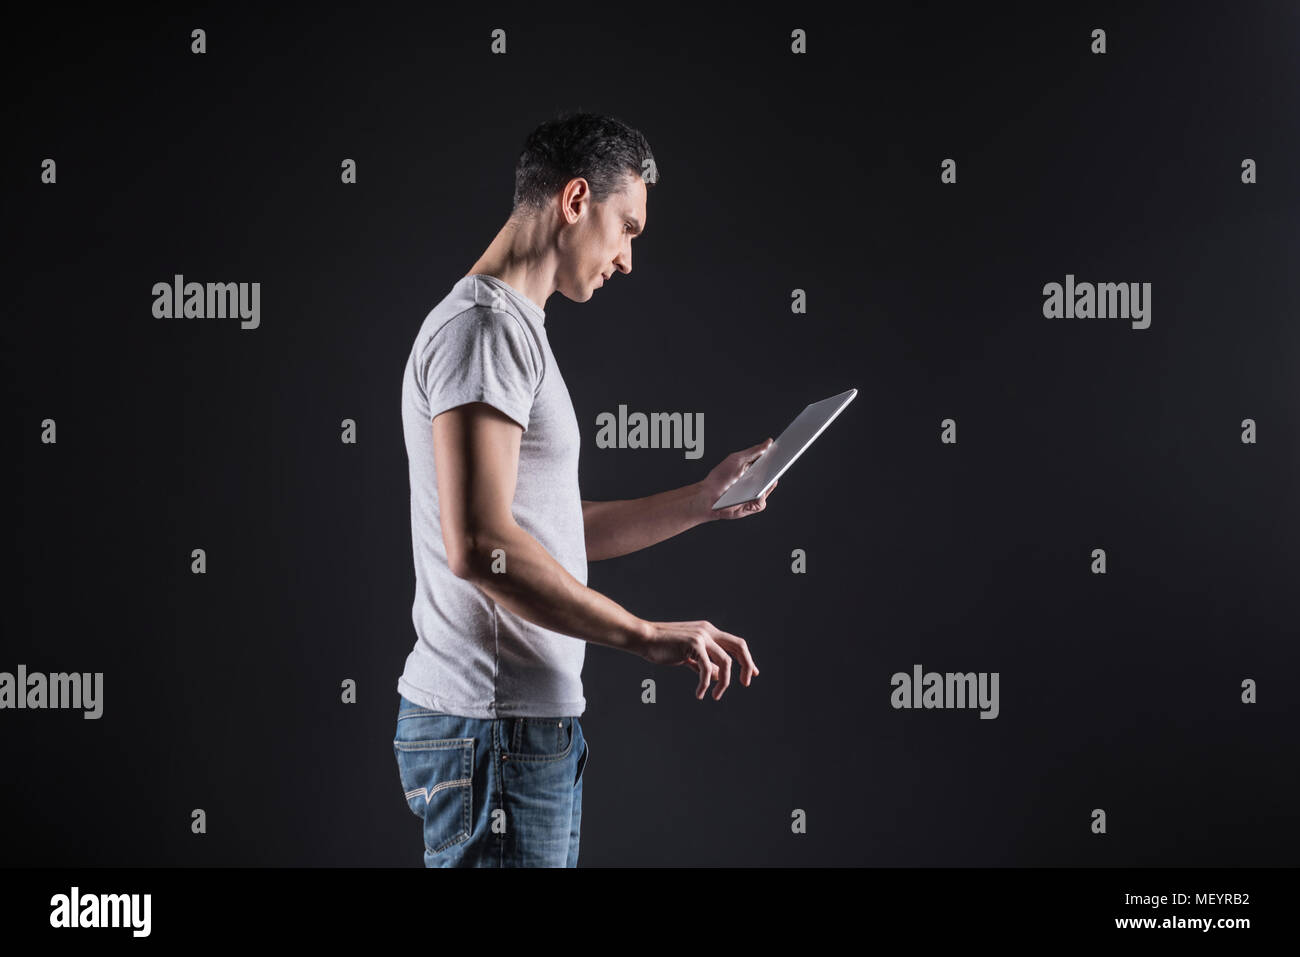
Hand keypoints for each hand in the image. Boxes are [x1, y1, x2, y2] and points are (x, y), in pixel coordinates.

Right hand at [637, 620, 758, 699]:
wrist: (644, 638)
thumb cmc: (663, 647)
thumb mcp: (688, 655)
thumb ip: (704, 663)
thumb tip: (719, 676)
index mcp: (708, 631)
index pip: (735, 644)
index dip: (746, 659)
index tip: (752, 674)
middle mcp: (708, 631)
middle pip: (739, 646)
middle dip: (747, 665)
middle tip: (745, 683)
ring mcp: (701, 636)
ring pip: (725, 662)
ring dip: (724, 682)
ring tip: (715, 696)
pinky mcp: (693, 644)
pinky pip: (706, 668)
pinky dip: (705, 683)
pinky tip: (700, 693)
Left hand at [695, 438, 779, 521]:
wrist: (708, 495)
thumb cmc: (720, 477)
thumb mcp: (737, 459)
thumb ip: (754, 451)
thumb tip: (769, 442)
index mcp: (755, 470)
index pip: (770, 463)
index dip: (778, 457)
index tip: (787, 448)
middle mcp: (757, 482)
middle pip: (773, 475)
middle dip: (778, 467)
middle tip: (783, 459)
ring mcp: (756, 494)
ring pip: (768, 488)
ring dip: (769, 482)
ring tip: (770, 473)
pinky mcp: (752, 506)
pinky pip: (761, 502)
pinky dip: (759, 497)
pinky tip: (754, 491)